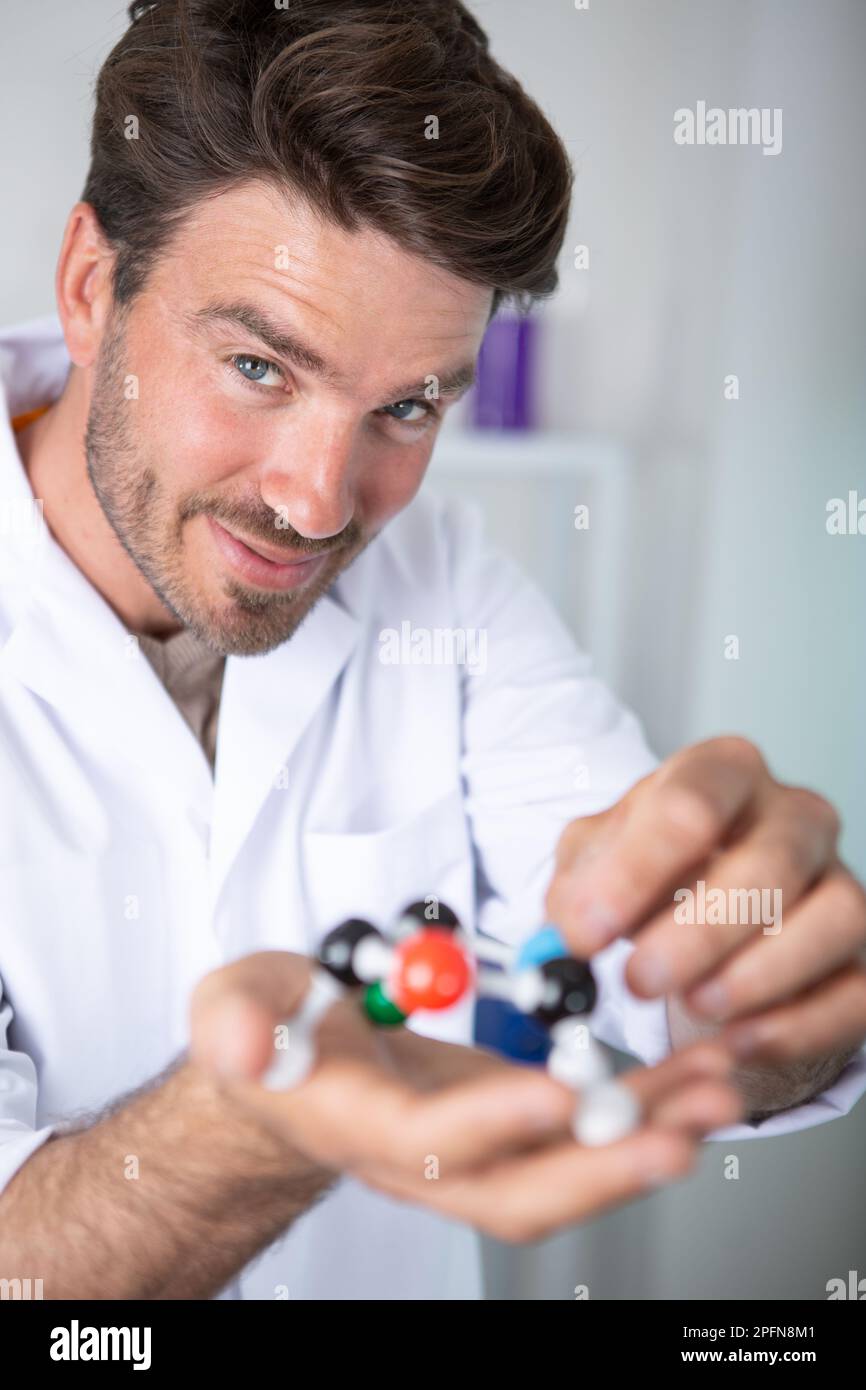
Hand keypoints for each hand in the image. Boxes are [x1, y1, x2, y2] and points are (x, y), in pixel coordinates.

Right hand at [189, 949, 743, 1242]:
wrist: (297, 1072)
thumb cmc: (273, 1032)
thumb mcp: (235, 1002)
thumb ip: (234, 1018)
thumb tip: (240, 1042)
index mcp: (358, 1126)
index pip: (427, 1142)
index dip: (490, 1123)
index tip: (555, 1094)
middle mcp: (426, 1160)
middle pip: (519, 1188)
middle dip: (601, 1166)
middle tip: (677, 1130)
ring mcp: (476, 1151)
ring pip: (567, 1173)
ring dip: (644, 1142)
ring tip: (714, 1093)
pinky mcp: (514, 1125)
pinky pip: (585, 1134)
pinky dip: (647, 1111)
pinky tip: (697, 1076)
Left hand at [546, 737, 865, 1077]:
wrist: (700, 914)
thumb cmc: (653, 874)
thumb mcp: (595, 862)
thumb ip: (577, 892)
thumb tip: (568, 935)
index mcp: (723, 772)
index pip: (692, 802)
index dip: (637, 869)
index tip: (589, 930)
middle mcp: (794, 815)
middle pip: (771, 860)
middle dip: (700, 930)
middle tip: (640, 980)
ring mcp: (838, 880)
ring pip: (834, 917)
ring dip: (758, 973)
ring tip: (693, 1006)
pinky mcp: (861, 953)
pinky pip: (858, 989)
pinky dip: (800, 1025)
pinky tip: (738, 1040)